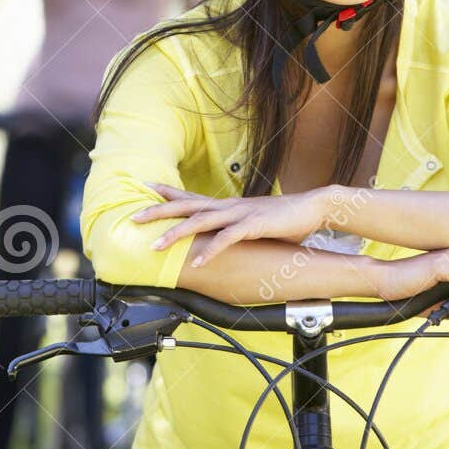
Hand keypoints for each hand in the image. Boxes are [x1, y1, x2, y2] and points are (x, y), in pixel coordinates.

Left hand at [133, 183, 338, 266]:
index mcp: (228, 205)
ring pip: (200, 222)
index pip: (191, 196)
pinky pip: (227, 239)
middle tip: (134, 218)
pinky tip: (198, 262)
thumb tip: (227, 237)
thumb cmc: (285, 218)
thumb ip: (237, 228)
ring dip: (176, 234)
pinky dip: (211, 250)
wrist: (314, 207)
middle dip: (158, 212)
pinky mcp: (254, 226)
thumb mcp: (255, 221)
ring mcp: (240, 214)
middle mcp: (229, 206)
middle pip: (186, 206)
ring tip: (155, 246)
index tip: (146, 187)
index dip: (168, 192)